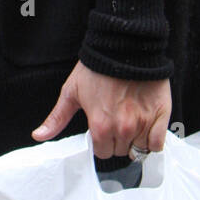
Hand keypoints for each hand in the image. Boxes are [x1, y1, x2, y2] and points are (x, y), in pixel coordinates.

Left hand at [32, 61, 171, 159]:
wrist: (124, 47)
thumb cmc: (97, 68)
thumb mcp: (71, 91)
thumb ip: (56, 118)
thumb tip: (39, 136)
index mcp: (100, 126)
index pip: (102, 152)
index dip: (101, 141)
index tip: (103, 127)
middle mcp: (122, 128)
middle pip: (120, 151)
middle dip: (117, 140)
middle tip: (117, 120)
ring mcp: (143, 123)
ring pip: (139, 149)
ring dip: (135, 139)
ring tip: (131, 119)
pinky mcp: (161, 116)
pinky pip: (158, 144)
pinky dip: (152, 139)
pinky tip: (146, 126)